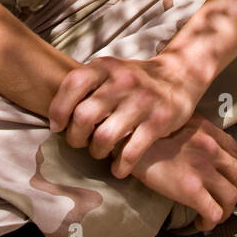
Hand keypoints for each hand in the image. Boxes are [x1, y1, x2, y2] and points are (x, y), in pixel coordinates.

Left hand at [47, 54, 199, 177]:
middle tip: (78, 142)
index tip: (58, 125)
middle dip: (75, 136)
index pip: (73, 84)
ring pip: (105, 136)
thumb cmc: (134, 79)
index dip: (59, 109)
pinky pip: (131, 151)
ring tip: (98, 152)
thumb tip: (57, 115)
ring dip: (96, 152)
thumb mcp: (110, 70)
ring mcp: (142, 101)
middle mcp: (123, 81)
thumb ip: (86, 85)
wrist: (179, 76)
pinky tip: (119, 169)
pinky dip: (120, 166)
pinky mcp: (159, 121)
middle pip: (84, 115)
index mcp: (106, 67)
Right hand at [128, 114, 236, 230]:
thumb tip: (199, 144)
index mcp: (208, 132)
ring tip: (219, 217)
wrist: (130, 140)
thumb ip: (194, 131)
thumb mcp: (177, 120)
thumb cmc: (148, 130)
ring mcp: (203, 171)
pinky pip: (213, 213)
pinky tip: (203, 224)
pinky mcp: (191, 190)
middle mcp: (211, 150)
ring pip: (230, 198)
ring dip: (227, 212)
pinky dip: (212, 222)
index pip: (236, 150)